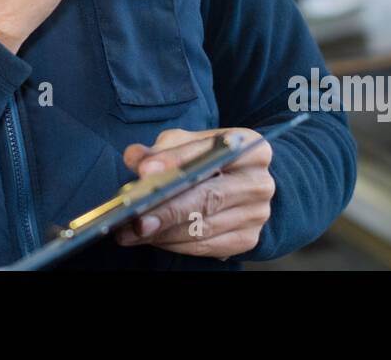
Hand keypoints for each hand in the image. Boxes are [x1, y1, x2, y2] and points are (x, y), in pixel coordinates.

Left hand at [114, 127, 274, 259]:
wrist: (242, 184)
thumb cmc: (209, 159)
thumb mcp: (187, 144)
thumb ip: (160, 150)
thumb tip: (135, 158)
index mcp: (249, 146)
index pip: (209, 152)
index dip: (175, 161)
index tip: (145, 171)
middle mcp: (258, 181)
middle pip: (208, 197)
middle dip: (167, 210)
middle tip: (135, 219)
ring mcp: (256, 213)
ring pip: (203, 227)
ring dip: (164, 233)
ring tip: (132, 232)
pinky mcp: (247, 239)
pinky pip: (205, 246)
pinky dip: (175, 244)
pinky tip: (153, 239)